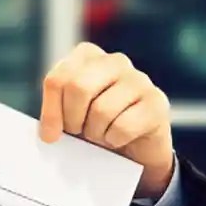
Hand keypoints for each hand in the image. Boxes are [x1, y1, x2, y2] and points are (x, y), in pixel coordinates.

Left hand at [39, 42, 173, 198]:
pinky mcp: (157, 102)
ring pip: (102, 110)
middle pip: (79, 88)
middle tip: (78, 133)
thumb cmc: (96, 126)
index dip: (51, 112)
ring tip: (101, 134)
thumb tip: (48, 133)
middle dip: (73, 119)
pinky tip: (118, 138)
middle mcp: (115, 61)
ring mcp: (139, 79)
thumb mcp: (69, 115)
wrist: (133, 149)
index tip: (50, 135)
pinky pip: (123, 126)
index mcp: (87, 56)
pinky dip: (114, 140)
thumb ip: (55, 113)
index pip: (58, 79)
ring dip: (96, 132)